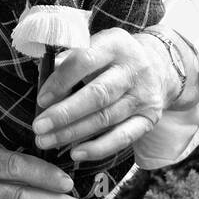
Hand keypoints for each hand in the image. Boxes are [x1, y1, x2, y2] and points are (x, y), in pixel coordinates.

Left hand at [31, 27, 181, 163]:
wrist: (159, 66)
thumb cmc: (113, 57)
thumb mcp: (97, 45)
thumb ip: (71, 59)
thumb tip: (43, 79)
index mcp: (115, 44)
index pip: (85, 61)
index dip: (61, 81)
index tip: (41, 99)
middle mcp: (132, 70)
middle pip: (97, 95)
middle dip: (65, 113)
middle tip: (39, 126)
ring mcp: (143, 96)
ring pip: (106, 118)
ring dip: (73, 133)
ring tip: (47, 141)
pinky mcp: (149, 118)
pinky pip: (123, 137)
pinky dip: (99, 148)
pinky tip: (76, 153)